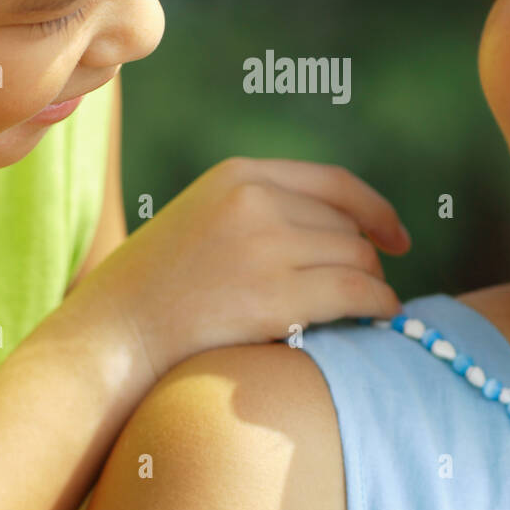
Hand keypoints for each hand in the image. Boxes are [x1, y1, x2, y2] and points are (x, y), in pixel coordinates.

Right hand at [59, 156, 409, 378]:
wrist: (113, 334)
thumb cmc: (157, 288)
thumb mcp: (204, 218)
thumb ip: (260, 209)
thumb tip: (342, 227)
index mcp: (238, 174)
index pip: (334, 182)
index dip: (375, 209)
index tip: (396, 236)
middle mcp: (255, 201)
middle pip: (347, 226)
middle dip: (366, 258)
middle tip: (371, 286)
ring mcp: (266, 248)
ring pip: (356, 259)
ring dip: (374, 284)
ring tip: (374, 305)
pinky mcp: (276, 298)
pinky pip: (356, 294)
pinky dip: (380, 304)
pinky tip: (383, 315)